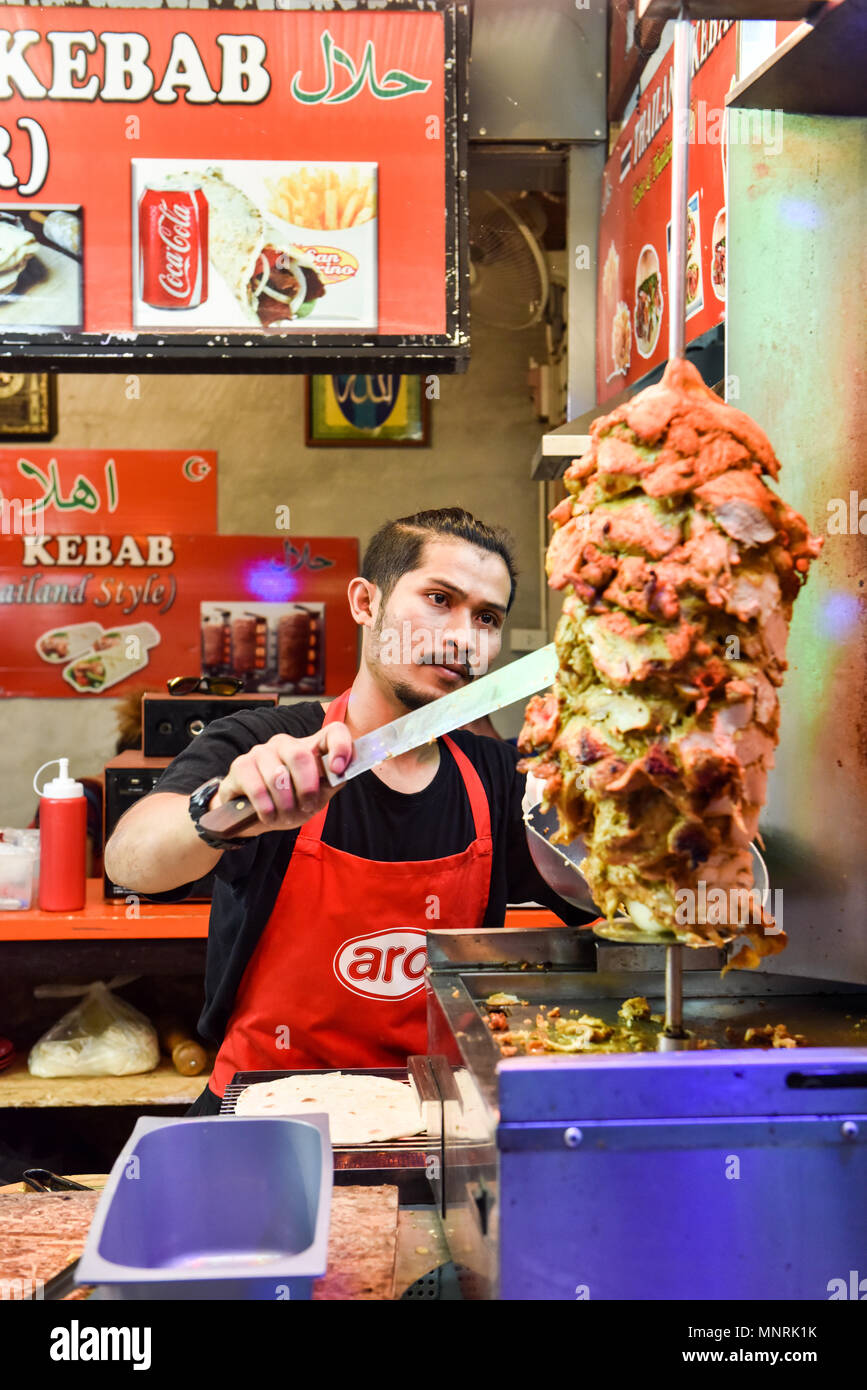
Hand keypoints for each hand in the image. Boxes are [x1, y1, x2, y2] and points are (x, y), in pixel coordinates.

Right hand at [209, 723, 353, 835]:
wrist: (254, 815)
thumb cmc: (291, 802)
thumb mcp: (316, 797)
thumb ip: (330, 784)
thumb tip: (341, 773)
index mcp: (310, 747)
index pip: (334, 732)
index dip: (340, 747)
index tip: (338, 770)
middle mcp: (285, 743)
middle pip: (300, 755)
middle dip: (306, 789)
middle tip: (307, 807)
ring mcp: (261, 752)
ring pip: (277, 776)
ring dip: (285, 805)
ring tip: (286, 816)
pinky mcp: (241, 765)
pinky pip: (257, 789)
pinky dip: (267, 810)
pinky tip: (269, 816)